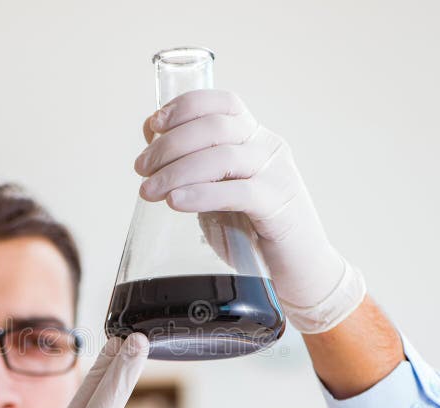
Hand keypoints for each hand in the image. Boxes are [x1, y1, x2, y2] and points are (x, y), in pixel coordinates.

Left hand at [134, 89, 364, 333]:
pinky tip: (175, 203)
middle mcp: (268, 148)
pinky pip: (237, 192)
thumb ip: (195, 171)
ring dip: (177, 171)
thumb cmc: (252, 233)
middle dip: (170, 144)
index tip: (152, 125)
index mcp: (254, 138)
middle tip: (142, 168)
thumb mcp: (219, 192)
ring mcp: (277, 175)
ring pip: (223, 157)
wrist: (298, 272)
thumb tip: (153, 149)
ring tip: (149, 190)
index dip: (184, 107)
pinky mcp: (279, 206)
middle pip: (215, 127)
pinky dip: (201, 194)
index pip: (222, 103)